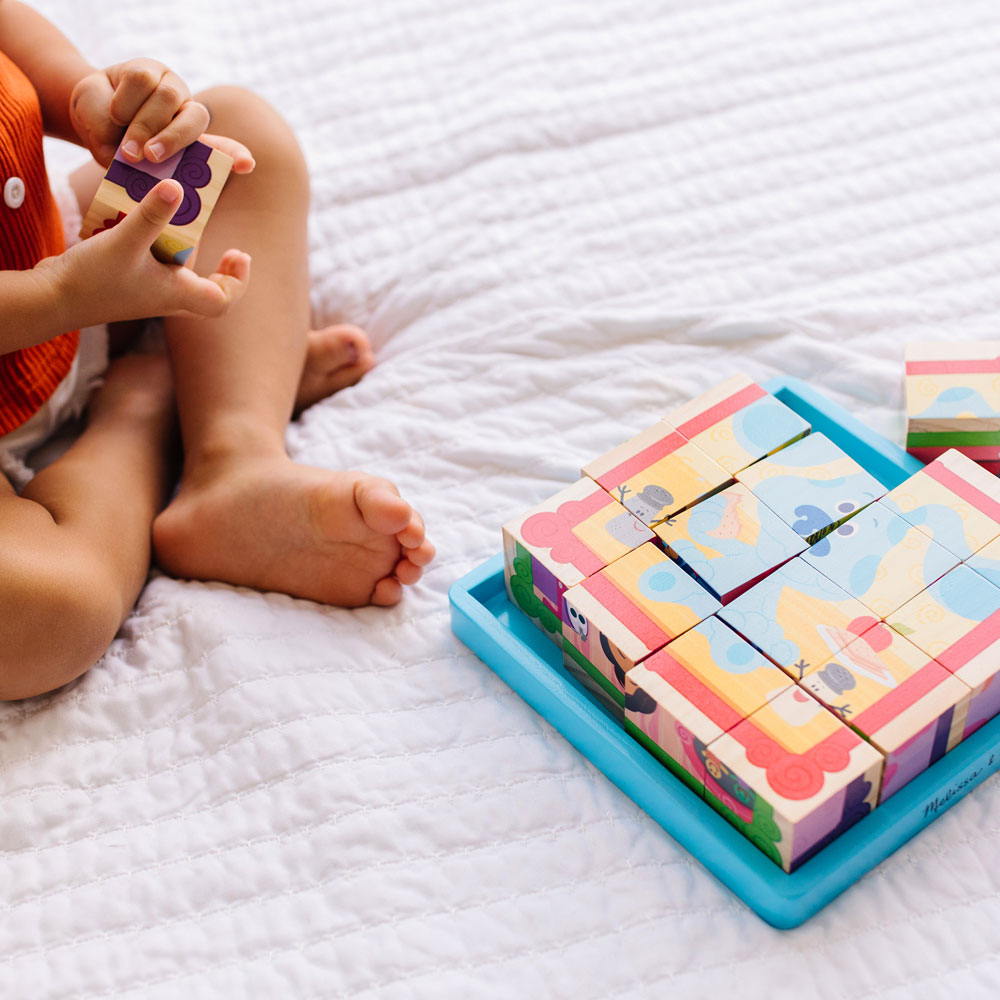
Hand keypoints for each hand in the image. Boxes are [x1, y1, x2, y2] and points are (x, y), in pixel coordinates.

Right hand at [44, 179, 250, 327]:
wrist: (51, 298)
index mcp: (176, 295)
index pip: (221, 302)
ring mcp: (148, 292)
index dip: (237, 282)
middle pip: (208, 294)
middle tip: (229, 250)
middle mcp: (167, 298)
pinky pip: (159, 267)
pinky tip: (150, 221)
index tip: (239, 253)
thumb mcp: (125, 240)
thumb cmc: (91, 278)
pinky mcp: (130, 282)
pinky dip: (162, 247)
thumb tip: (178, 187)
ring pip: (182, 277)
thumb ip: (152, 215)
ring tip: (186, 217)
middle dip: (223, 274)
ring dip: (189, 252)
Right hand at [69, 59, 254, 172]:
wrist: (88, 110)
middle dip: (172, 139)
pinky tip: (115, 113)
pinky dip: (123, 103)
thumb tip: (129, 156)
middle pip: (194, 117)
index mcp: (191, 143)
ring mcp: (170, 89)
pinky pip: (140, 81)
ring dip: (141, 124)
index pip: (221, 147)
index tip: (247, 165)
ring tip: (125, 146)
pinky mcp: (149, 69)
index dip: (234, 154)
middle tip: (147, 157)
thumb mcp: (121, 159)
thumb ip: (129, 161)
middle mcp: (187, 114)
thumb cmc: (111, 142)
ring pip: (167, 97)